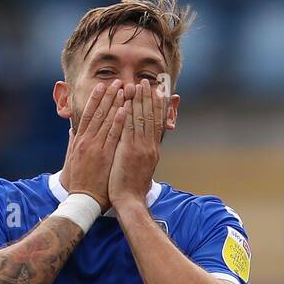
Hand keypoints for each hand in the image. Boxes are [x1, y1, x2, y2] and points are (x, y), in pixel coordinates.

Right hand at [63, 80, 125, 210]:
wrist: (82, 201)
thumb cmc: (79, 183)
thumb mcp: (72, 160)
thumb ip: (73, 144)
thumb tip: (72, 131)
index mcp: (80, 141)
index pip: (89, 115)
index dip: (96, 99)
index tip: (103, 87)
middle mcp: (87, 141)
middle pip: (98, 113)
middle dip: (108, 96)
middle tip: (117, 82)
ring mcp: (96, 148)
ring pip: (106, 121)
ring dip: (115, 103)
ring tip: (124, 89)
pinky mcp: (104, 156)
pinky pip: (113, 136)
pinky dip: (119, 122)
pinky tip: (125, 110)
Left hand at [108, 78, 164, 212]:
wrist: (130, 202)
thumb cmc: (133, 190)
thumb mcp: (143, 171)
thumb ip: (144, 156)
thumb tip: (145, 151)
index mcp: (153, 151)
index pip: (157, 124)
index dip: (157, 107)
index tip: (158, 93)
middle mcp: (149, 147)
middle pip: (151, 117)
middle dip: (149, 98)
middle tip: (147, 82)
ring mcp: (140, 148)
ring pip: (141, 119)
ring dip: (139, 100)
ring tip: (137, 84)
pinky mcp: (129, 151)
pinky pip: (128, 127)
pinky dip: (128, 112)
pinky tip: (126, 100)